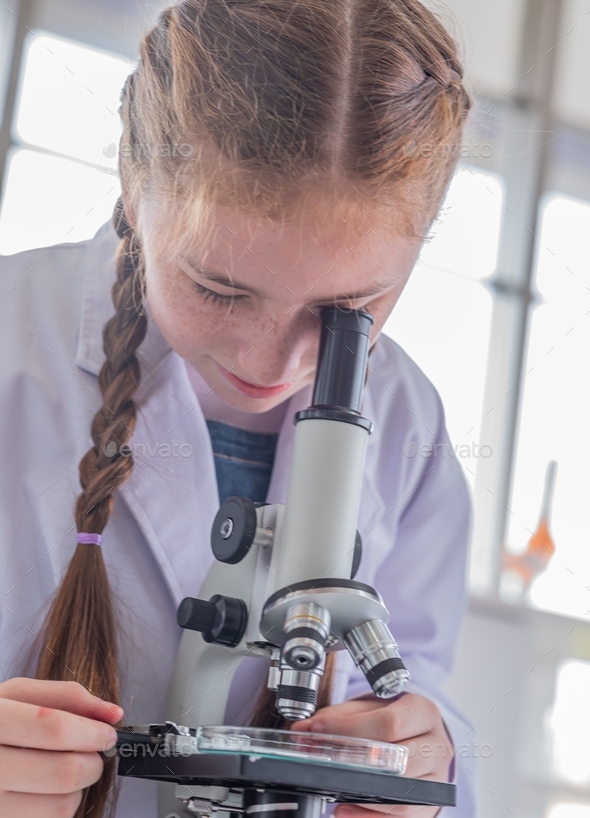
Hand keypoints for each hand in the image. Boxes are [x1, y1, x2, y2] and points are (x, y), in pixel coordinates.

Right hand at [0, 678, 122, 817]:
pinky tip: (45, 788)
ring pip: (62, 803)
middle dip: (93, 761)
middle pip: (65, 772)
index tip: (108, 733)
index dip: (91, 731)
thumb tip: (113, 714)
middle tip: (93, 752)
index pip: (54, 728)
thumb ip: (68, 696)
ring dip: (79, 786)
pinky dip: (61, 805)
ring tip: (64, 767)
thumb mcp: (20, 695)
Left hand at [291, 692, 452, 817]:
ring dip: (362, 793)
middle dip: (353, 761)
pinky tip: (347, 809)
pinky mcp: (430, 804)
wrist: (420, 736)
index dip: (351, 729)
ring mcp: (437, 778)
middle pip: (398, 759)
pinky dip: (371, 815)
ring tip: (332, 790)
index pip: (389, 723)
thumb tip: (304, 729)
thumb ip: (338, 715)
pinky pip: (402, 816)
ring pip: (401, 791)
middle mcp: (436, 745)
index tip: (318, 731)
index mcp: (422, 712)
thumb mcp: (369, 707)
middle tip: (320, 761)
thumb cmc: (394, 720)